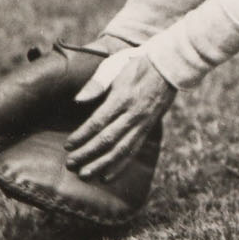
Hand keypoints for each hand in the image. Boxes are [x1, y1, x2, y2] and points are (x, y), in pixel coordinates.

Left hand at [64, 49, 175, 181]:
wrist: (170, 66)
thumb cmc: (137, 63)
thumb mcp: (115, 65)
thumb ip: (96, 83)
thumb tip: (78, 100)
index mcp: (123, 97)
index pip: (98, 122)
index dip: (81, 136)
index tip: (68, 145)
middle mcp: (134, 114)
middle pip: (108, 140)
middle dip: (87, 154)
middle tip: (70, 164)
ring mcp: (143, 123)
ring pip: (121, 150)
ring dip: (102, 165)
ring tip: (84, 175)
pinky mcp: (148, 128)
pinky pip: (134, 151)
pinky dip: (120, 166)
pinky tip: (107, 176)